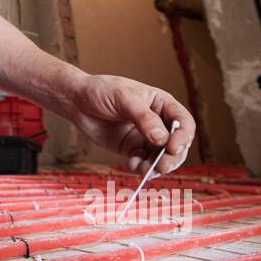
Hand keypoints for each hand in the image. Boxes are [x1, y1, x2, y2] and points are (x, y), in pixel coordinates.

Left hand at [63, 73, 195, 176]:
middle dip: (172, 157)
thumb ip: (144, 118)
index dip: (183, 136)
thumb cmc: (102, 91)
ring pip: (161, 157)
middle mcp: (158, 122)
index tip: (173, 148)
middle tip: (161, 166)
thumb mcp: (124, 98)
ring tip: (144, 170)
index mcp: (162, 104)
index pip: (183, 122)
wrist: (77, 100)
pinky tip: (131, 165)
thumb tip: (162, 139)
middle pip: (176, 144)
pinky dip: (140, 167)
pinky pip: (143, 161)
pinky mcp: (131, 148)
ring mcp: (145, 136)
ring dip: (156, 166)